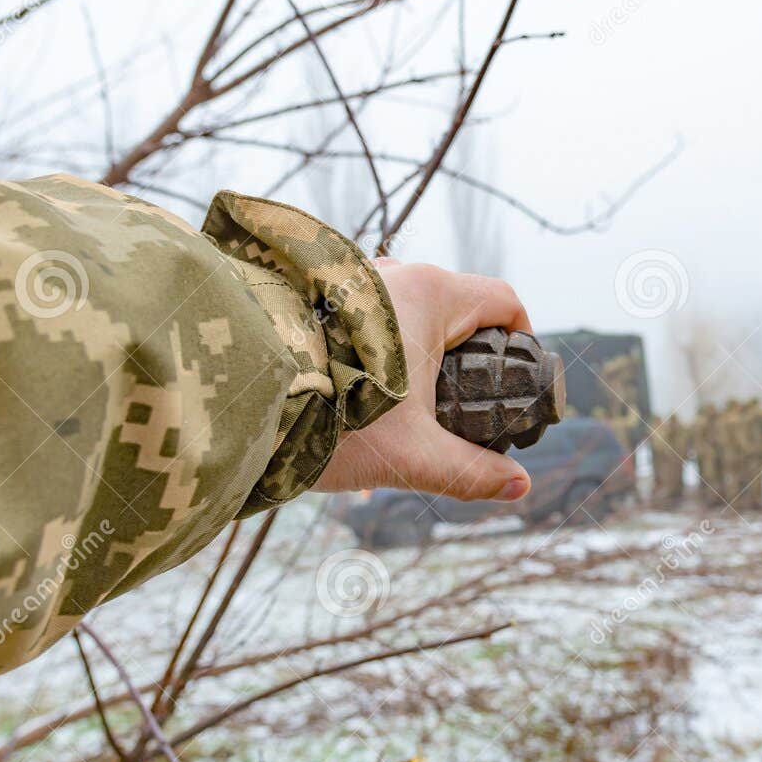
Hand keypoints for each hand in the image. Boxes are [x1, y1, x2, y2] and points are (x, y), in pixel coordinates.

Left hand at [315, 260, 533, 501]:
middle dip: (465, 356)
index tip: (517, 378)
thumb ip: (470, 471)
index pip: (503, 301)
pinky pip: (365, 318)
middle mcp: (394, 274)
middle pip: (454, 308)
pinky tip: (360, 397)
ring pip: (406, 313)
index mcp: (431, 295)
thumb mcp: (410, 455)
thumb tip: (518, 487)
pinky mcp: (316, 297)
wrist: (239, 397)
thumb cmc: (330, 418)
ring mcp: (351, 281)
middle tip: (462, 408)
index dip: (522, 339)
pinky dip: (376, 351)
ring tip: (406, 410)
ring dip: (417, 355)